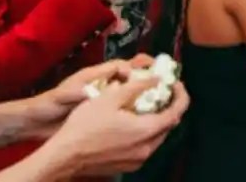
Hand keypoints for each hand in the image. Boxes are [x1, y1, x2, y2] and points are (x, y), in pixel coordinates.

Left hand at [23, 55, 154, 138]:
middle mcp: (102, 82)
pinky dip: (134, 105)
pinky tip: (143, 113)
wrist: (39, 121)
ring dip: (142, 88)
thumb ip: (86, 88)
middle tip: (164, 76)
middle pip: (129, 73)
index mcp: (96, 74)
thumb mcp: (68, 93)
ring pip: (128, 88)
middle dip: (146, 72)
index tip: (152, 73)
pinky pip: (122, 104)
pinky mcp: (101, 110)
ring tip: (160, 94)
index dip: (137, 67)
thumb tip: (113, 82)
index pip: (122, 65)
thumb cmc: (52, 103)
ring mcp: (102, 96)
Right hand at [41, 72, 189, 176]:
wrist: (64, 155)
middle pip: (168, 125)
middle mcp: (147, 148)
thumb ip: (137, 87)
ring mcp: (138, 160)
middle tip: (161, 92)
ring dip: (156, 120)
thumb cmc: (85, 126)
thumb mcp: (110, 97)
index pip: (176, 112)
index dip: (181, 96)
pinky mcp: (128, 166)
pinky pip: (144, 146)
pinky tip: (132, 123)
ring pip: (156, 137)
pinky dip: (144, 132)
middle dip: (168, 107)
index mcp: (146, 131)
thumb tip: (157, 80)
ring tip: (146, 105)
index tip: (177, 85)